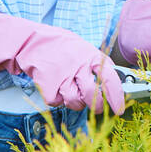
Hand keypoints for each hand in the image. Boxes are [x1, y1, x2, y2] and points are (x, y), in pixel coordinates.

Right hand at [0, 7, 124, 114]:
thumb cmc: (60, 47)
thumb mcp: (82, 49)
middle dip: (96, 106)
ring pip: (75, 102)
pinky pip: (57, 102)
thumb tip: (115, 88)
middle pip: (92, 96)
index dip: (117, 97)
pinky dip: (57, 99)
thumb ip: (96, 66)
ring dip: (75, 102)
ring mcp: (61, 75)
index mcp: (90, 55)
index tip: (120, 110)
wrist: (30, 41)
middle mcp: (78, 65)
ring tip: (71, 90)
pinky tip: (55, 86)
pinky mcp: (47, 84)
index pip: (110, 78)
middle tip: (96, 106)